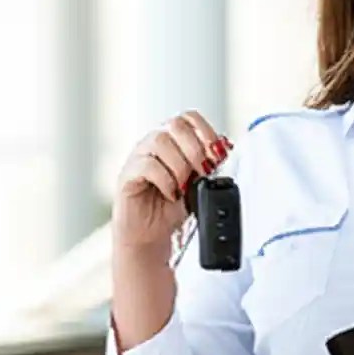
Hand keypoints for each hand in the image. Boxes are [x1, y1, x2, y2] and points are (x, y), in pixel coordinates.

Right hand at [113, 111, 231, 250]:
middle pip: (175, 125)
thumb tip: (226, 148)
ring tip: (184, 186)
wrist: (151, 236)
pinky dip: (165, 179)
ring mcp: (139, 157)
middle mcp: (154, 143)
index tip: (217, 155)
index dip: (206, 131)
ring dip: (180, 165)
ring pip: (160, 141)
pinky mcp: (127, 175)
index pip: (189, 117)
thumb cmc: (172, 209)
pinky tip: (171, 193)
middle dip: (195, 149)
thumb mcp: (200, 185)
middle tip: (201, 172)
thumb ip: (210, 165)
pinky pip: (147, 164)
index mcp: (174, 141)